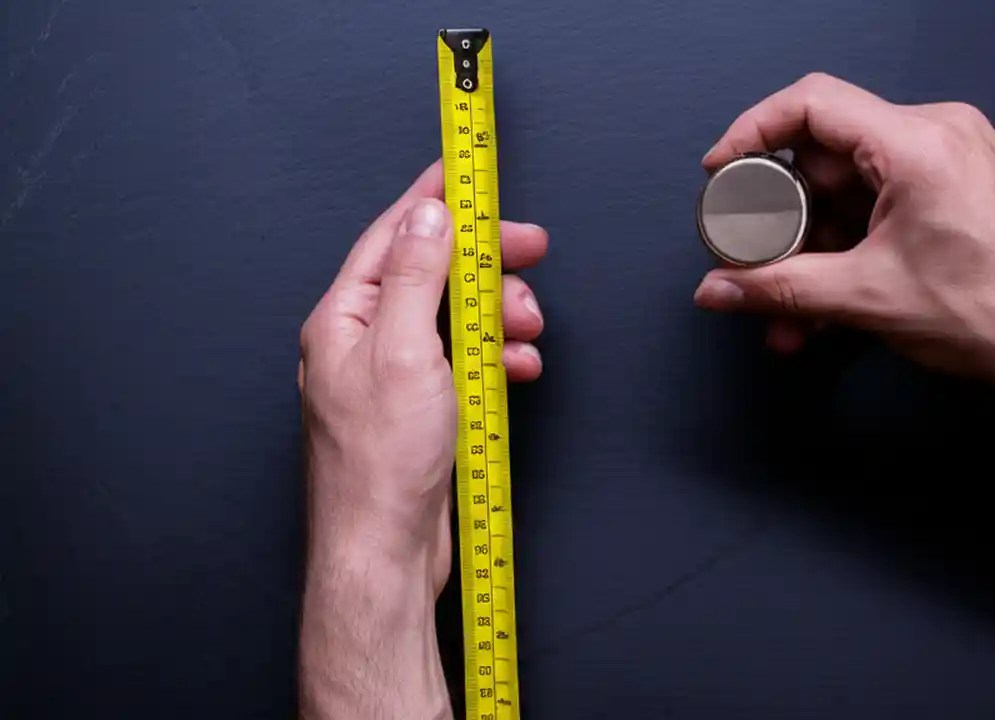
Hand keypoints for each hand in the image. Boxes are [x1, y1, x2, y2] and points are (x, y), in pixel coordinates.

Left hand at [299, 158, 546, 585]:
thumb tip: (430, 219)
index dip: (434, 200)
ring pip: (457, 318)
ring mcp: (396, 377)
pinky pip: (468, 362)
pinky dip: (499, 357)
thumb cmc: (380, 465)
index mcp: (345, 318)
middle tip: (531, 249)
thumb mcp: (405, 351)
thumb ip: (418, 278)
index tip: (468, 172)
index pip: (393, 237)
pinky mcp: (425, 409)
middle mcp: (366, 342)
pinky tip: (518, 367)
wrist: (385, 551)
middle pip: (432, 274)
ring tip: (528, 329)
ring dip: (500, 315)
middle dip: (485, 264)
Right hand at [694, 73, 994, 387]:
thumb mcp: (869, 299)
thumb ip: (781, 289)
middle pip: (827, 158)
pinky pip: (884, 209)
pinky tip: (827, 308)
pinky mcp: (961, 193)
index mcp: (918, 143)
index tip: (720, 173)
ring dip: (815, 252)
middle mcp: (939, 136)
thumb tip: (717, 290)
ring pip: (853, 194)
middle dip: (783, 224)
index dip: (753, 133)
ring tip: (790, 318)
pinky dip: (851, 251)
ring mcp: (954, 163)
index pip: (812, 105)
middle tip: (753, 268)